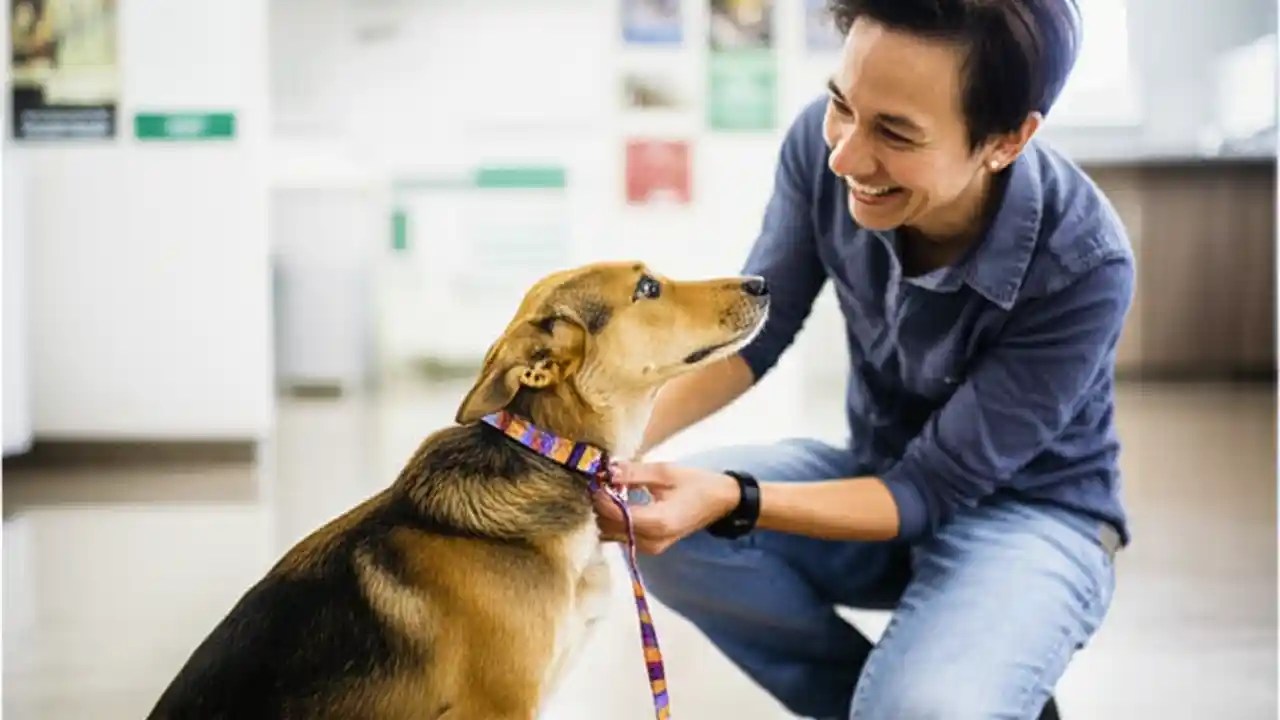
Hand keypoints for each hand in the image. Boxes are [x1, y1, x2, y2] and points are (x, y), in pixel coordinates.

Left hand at [592, 461, 739, 554]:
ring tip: (605, 489)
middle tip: (596, 481)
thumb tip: (605, 470)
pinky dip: (614, 519)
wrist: (720, 502)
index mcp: (658, 522)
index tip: (593, 477)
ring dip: (604, 513)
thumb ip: (633, 473)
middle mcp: (651, 541)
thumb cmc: (696, 484)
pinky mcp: (649, 547)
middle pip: (609, 527)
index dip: (599, 496)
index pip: (615, 514)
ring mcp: (650, 548)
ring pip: (612, 534)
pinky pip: (621, 535)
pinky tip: (616, 500)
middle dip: (599, 504)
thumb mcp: (665, 472)